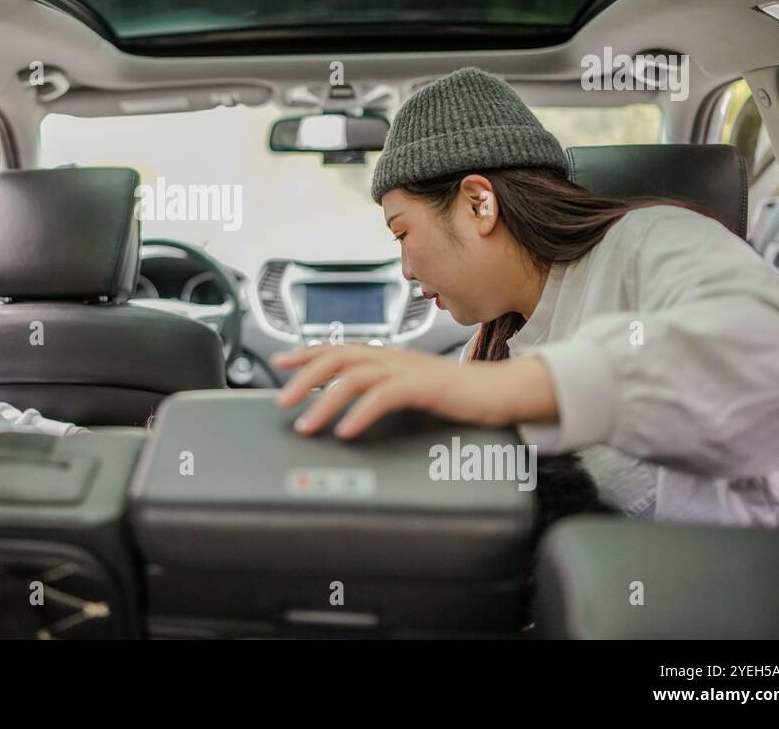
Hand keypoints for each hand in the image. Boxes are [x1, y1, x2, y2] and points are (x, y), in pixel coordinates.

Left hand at [272, 344, 557, 438]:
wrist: (500, 392)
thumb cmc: (456, 394)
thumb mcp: (410, 388)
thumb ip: (381, 389)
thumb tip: (347, 404)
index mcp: (387, 355)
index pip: (338, 347)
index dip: (306, 353)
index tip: (278, 361)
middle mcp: (392, 357)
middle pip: (337, 357)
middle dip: (304, 376)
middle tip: (282, 400)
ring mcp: (408, 370)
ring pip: (354, 377)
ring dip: (325, 401)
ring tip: (307, 425)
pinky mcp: (425, 387)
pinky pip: (384, 396)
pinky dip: (361, 413)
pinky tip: (347, 430)